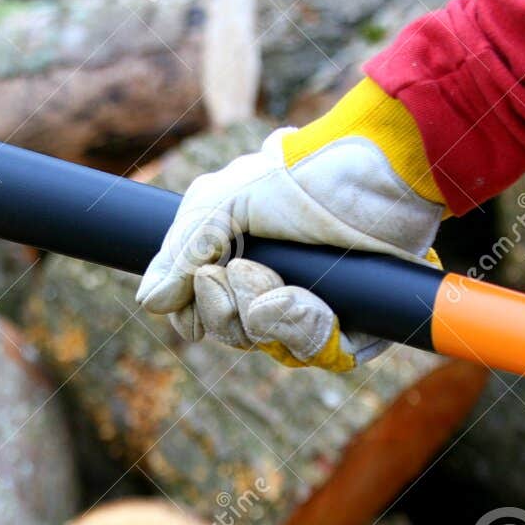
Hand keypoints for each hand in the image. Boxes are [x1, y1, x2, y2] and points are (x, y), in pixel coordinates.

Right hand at [135, 79, 445, 370]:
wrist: (374, 171)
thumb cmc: (301, 176)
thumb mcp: (221, 202)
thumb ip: (181, 251)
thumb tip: (150, 302)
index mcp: (243, 261)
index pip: (205, 312)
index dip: (198, 311)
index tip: (203, 286)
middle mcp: (279, 289)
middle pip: (234, 335)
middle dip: (230, 309)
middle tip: (245, 270)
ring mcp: (319, 309)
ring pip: (274, 349)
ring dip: (267, 316)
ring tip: (281, 281)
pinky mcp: (358, 325)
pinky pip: (319, 353)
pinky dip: (305, 329)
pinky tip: (307, 299)